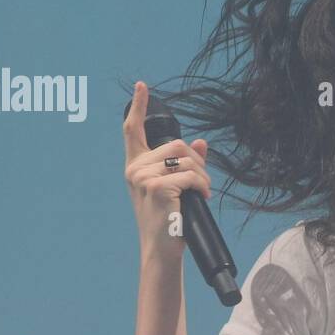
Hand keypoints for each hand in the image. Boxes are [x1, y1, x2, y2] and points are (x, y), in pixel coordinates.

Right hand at [123, 81, 212, 257]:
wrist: (162, 248)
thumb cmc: (169, 220)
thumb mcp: (174, 188)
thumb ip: (184, 165)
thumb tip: (201, 142)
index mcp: (135, 166)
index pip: (133, 130)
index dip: (139, 107)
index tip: (142, 86)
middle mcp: (135, 169)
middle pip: (176, 145)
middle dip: (196, 162)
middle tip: (201, 184)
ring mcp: (143, 177)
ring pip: (185, 158)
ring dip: (201, 175)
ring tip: (200, 192)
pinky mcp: (157, 187)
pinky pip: (190, 175)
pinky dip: (201, 185)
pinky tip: (201, 197)